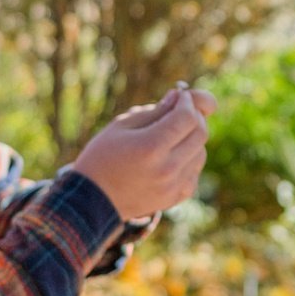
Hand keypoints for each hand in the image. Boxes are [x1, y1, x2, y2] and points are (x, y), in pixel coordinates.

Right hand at [69, 82, 217, 222]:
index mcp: (150, 147)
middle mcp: (166, 168)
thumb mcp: (121, 126)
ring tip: (173, 135)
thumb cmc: (102, 157)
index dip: (187, 102)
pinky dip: (190, 161)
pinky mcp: (175, 198)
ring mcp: (173, 186)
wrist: (93, 199)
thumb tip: (178, 95)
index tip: (181, 96)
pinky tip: (173, 156)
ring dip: (192, 139)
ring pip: (201, 153)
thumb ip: (153, 111)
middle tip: (181, 111)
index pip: (187, 117)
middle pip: (200, 134)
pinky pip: (194, 173)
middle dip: (194, 117)